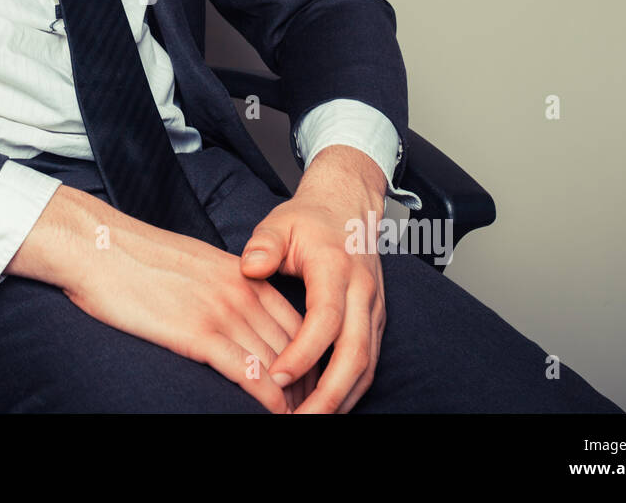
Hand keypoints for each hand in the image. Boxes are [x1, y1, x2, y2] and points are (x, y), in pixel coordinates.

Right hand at [8, 186, 306, 412]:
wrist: (96, 246)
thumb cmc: (133, 257)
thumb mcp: (192, 263)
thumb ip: (220, 285)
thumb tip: (228, 313)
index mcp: (241, 274)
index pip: (293, 321)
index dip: (307, 357)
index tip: (310, 382)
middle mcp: (240, 292)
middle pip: (293, 346)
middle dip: (307, 382)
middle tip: (312, 408)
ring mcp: (221, 312)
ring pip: (277, 363)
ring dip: (292, 396)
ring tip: (299, 417)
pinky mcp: (198, 333)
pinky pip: (247, 372)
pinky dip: (267, 398)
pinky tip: (275, 413)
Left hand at [239, 144, 388, 413]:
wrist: (348, 205)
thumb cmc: (309, 218)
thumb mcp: (280, 223)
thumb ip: (265, 245)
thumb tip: (250, 266)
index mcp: (336, 268)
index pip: (326, 319)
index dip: (303, 353)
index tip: (275, 377)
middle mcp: (362, 292)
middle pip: (354, 354)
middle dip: (328, 395)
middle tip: (297, 419)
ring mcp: (373, 308)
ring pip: (367, 365)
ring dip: (341, 399)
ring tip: (309, 420)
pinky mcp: (375, 319)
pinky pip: (368, 362)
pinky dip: (350, 389)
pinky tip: (327, 405)